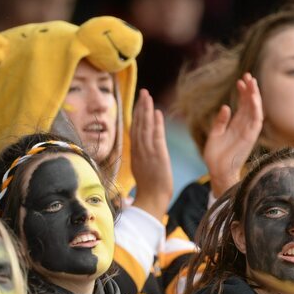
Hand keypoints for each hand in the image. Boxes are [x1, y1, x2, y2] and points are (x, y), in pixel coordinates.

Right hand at [130, 89, 172, 217]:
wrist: (151, 201)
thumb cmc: (149, 191)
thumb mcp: (143, 172)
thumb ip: (141, 160)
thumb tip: (141, 155)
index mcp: (135, 154)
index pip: (135, 131)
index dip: (137, 116)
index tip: (139, 103)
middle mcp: (139, 151)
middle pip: (138, 125)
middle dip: (140, 107)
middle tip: (143, 92)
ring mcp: (147, 153)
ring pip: (145, 127)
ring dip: (146, 110)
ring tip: (148, 96)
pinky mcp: (157, 156)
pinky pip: (156, 136)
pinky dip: (156, 123)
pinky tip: (157, 112)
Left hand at [204, 73, 262, 197]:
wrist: (218, 171)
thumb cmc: (216, 155)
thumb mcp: (215, 134)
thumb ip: (220, 121)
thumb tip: (225, 106)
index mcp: (236, 125)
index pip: (243, 106)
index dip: (242, 93)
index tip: (239, 81)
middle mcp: (244, 127)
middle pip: (250, 105)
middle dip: (250, 90)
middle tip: (248, 75)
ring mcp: (249, 132)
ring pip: (255, 110)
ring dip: (255, 96)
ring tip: (252, 82)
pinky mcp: (250, 137)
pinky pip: (256, 120)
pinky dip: (256, 108)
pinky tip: (253, 97)